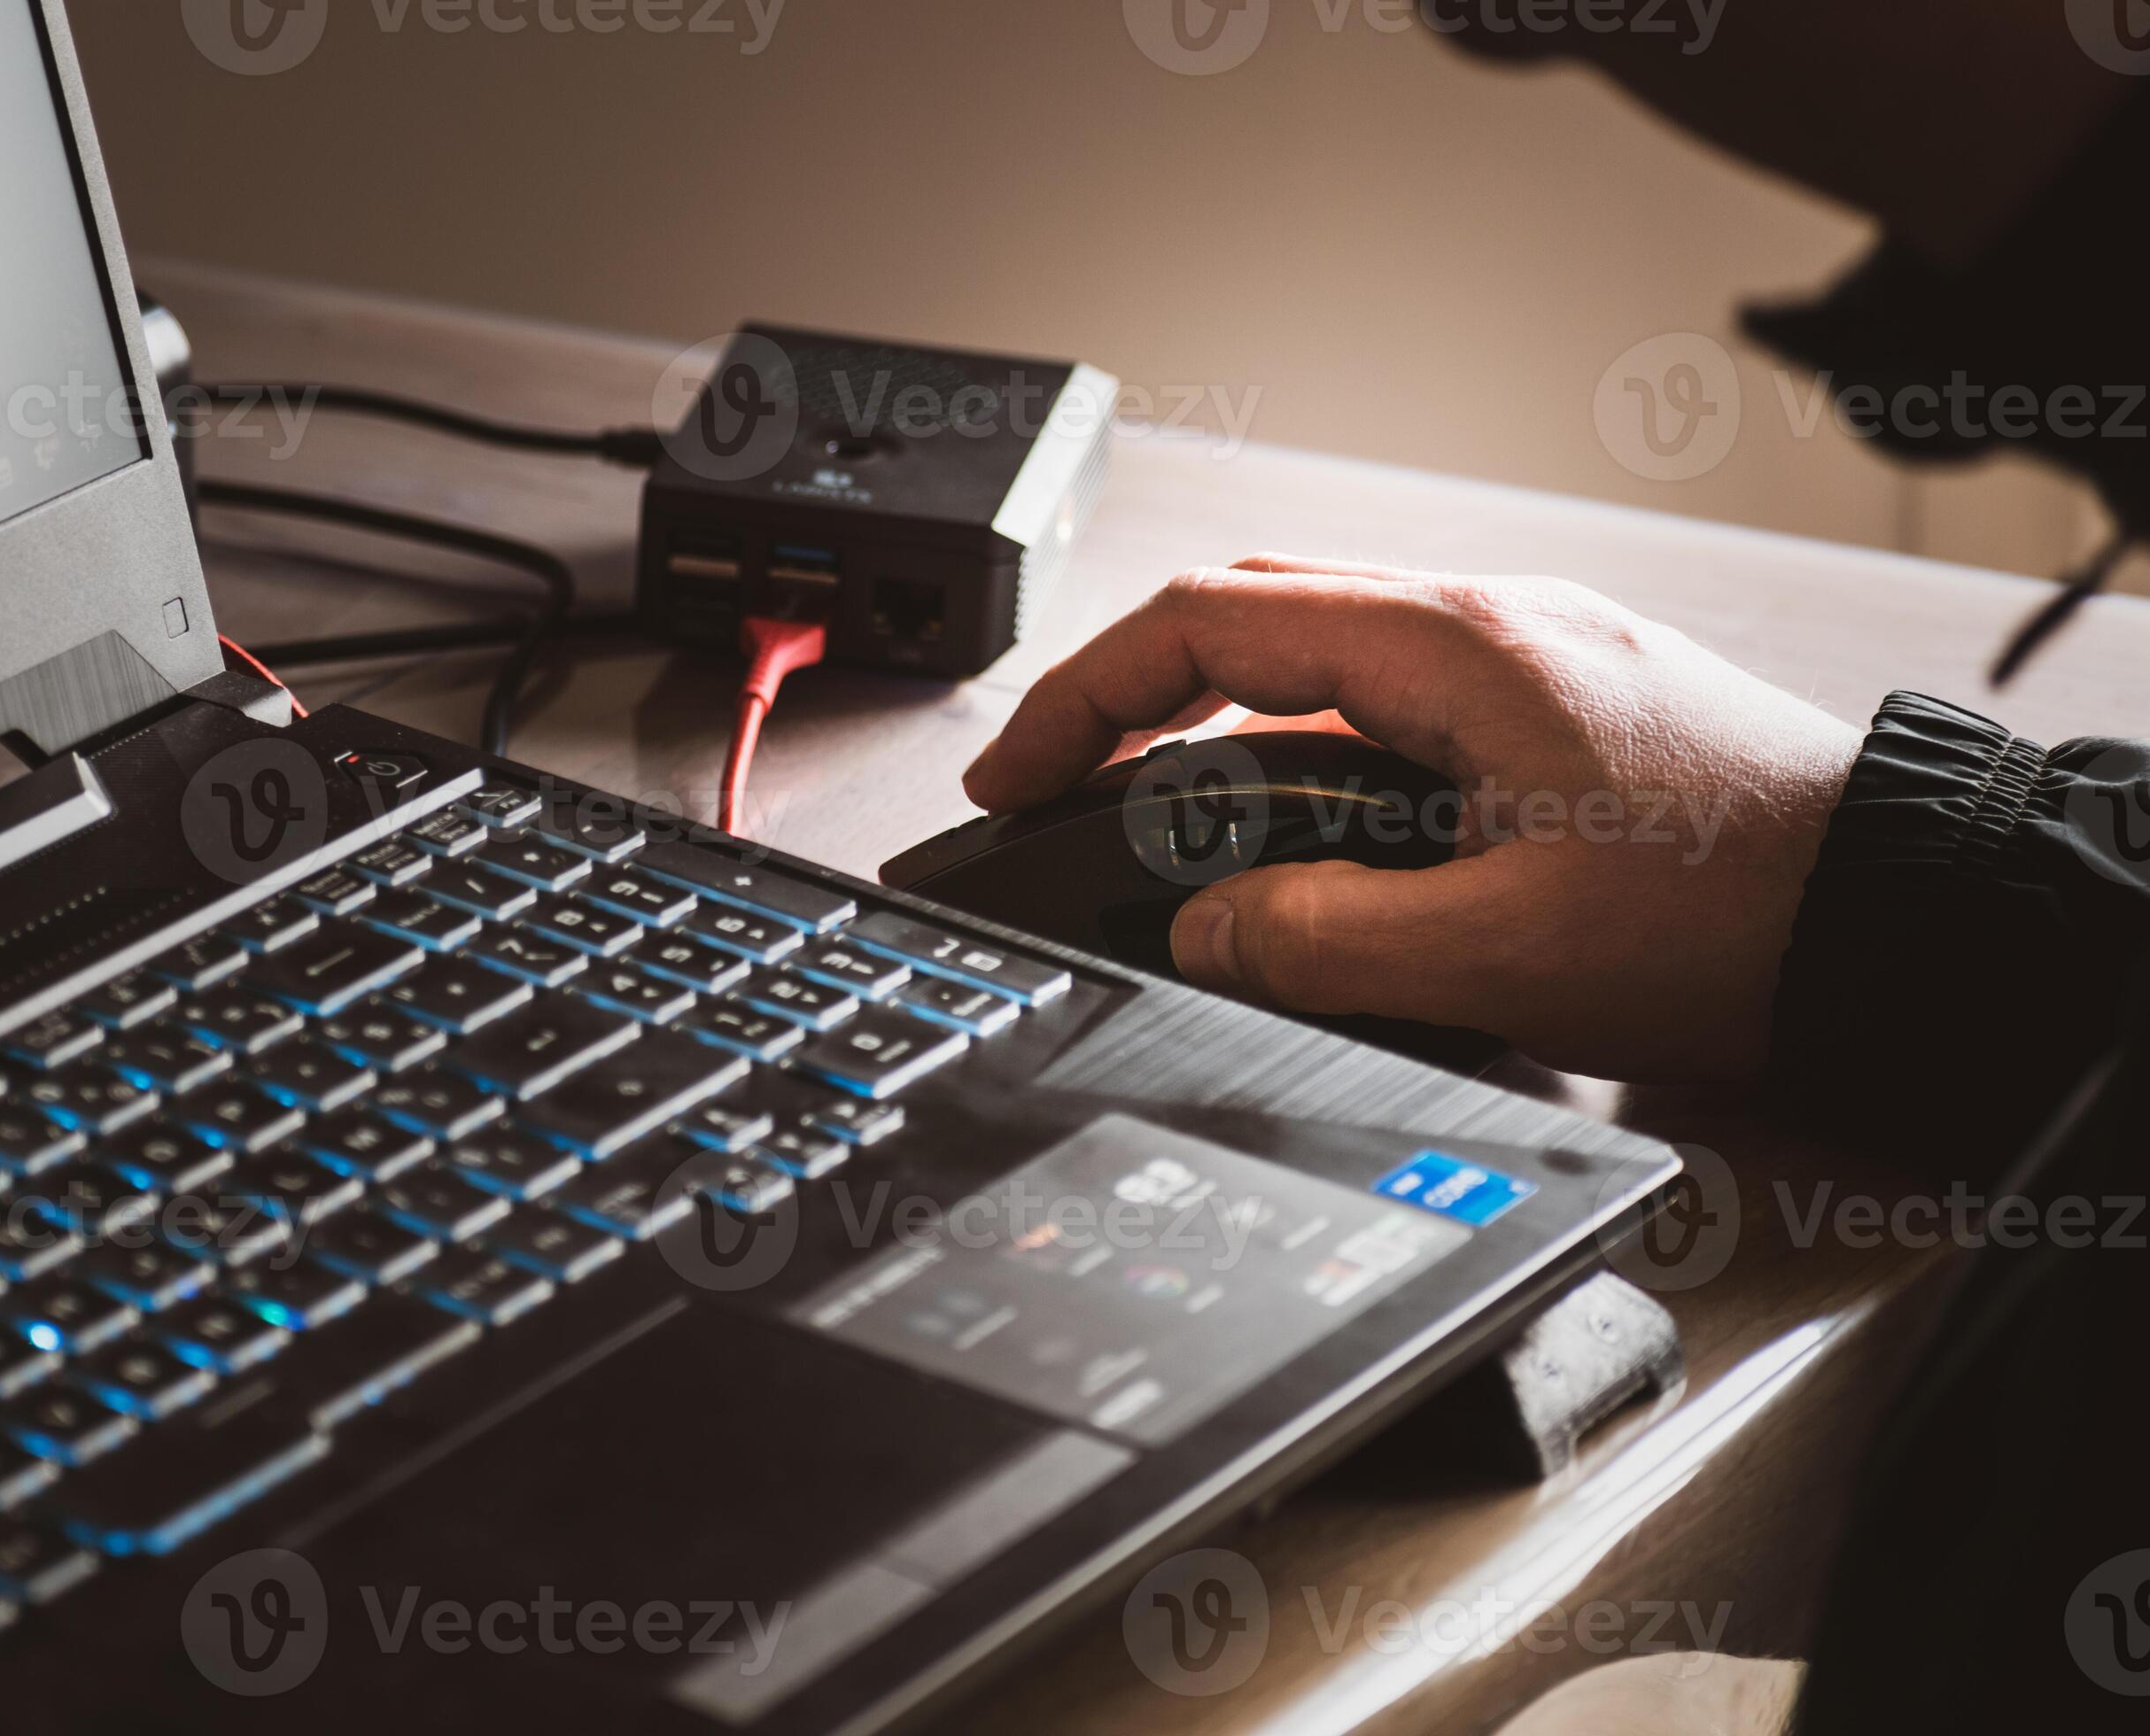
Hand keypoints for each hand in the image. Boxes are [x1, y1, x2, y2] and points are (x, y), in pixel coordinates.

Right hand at [962, 558, 1864, 1080]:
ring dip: (1218, 729)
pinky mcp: (1551, 710)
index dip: (1083, 699)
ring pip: (1315, 659)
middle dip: (1127, 696)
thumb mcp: (1505, 956)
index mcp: (1455, 651)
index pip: (1209, 625)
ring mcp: (1520, 661)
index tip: (1016, 778)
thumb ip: (1323, 944)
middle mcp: (1482, 627)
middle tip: (1055, 786)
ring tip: (1156, 828)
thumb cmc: (1740, 912)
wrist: (1900, 912)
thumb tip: (1208, 931)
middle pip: (1247, 613)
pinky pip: (1384, 705)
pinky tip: (1295, 840)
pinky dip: (1302, 756)